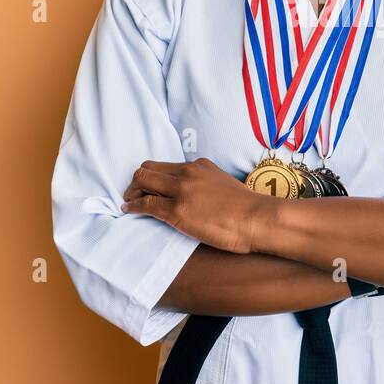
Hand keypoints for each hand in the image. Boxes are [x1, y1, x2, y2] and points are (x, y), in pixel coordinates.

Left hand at [122, 157, 266, 253]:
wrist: (255, 218)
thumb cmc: (245, 207)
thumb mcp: (223, 183)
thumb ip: (205, 182)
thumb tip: (195, 193)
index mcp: (198, 166)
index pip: (163, 165)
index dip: (150, 175)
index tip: (146, 185)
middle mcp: (186, 173)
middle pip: (147, 170)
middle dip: (136, 182)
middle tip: (132, 194)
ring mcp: (181, 191)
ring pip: (142, 182)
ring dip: (131, 193)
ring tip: (128, 202)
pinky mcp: (177, 211)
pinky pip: (146, 204)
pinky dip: (133, 207)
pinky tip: (129, 211)